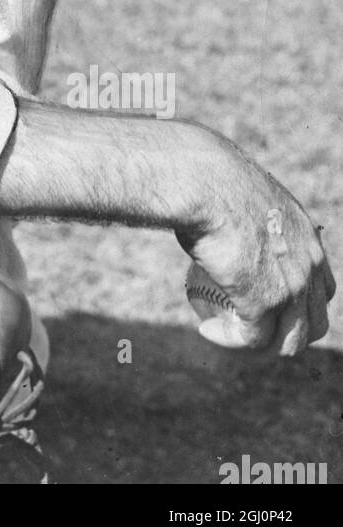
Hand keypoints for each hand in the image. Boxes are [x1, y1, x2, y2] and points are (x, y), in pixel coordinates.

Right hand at [177, 140, 334, 354]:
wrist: (205, 184)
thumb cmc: (212, 180)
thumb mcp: (244, 195)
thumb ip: (247, 218)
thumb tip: (226, 221)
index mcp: (308, 236)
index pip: (321, 287)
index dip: (300, 305)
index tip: (268, 306)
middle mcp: (309, 264)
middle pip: (314, 323)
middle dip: (286, 335)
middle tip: (250, 329)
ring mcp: (291, 288)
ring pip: (288, 341)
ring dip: (258, 345)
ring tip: (228, 334)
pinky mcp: (264, 303)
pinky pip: (250, 338)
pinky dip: (228, 339)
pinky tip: (208, 330)